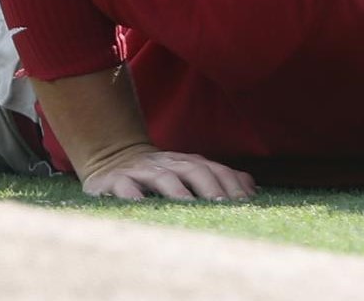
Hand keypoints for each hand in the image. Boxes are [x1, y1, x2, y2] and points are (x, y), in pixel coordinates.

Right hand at [79, 144, 257, 201]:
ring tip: (189, 206)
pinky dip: (132, 194)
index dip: (231, 184)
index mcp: (187, 162)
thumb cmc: (159, 175)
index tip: (245, 203)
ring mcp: (141, 170)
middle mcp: (167, 163)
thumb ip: (219, 179)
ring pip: (162, 177)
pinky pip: (124, 185)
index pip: (215, 170)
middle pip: (193, 170)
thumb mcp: (188, 172)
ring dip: (177, 190)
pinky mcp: (114, 180)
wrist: (111, 157)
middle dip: (210, 186)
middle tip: (222, 205)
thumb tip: (252, 190)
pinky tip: (141, 204)